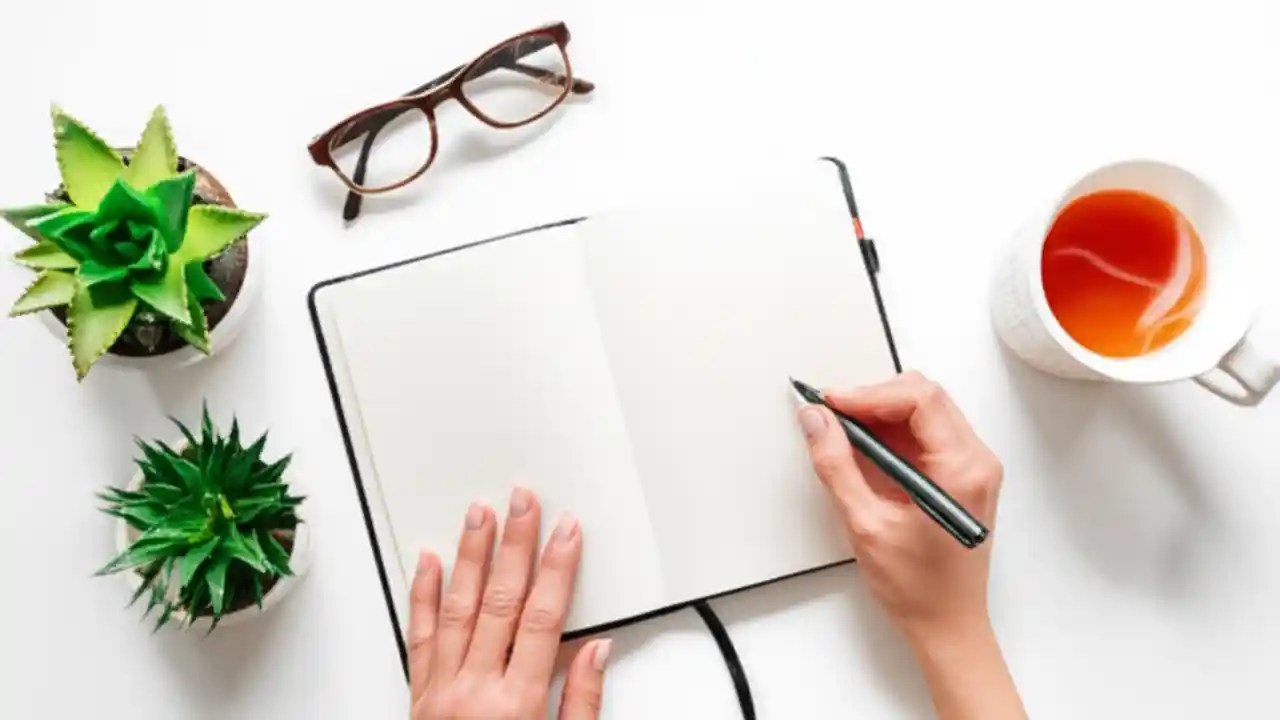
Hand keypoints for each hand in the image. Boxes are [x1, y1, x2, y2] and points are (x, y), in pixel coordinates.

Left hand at [409, 488, 611, 719]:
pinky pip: (420, 637)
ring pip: (458, 608)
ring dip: (471, 556)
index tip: (567, 533)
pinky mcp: (419, 697)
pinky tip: (429, 562)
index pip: (542, 619)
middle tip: (523, 502)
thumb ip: (582, 702)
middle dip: (516, 544)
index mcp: (517, 706)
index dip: (557, 569)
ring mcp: (441, 691)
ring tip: (480, 516)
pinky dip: (423, 595)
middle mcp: (474, 692)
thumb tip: (596, 651)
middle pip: (500, 601)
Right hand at [796, 371, 1002, 646]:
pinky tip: (863, 449)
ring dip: (880, 414)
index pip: (919, 400)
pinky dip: (891, 432)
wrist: (947, 625)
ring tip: (841, 432)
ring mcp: (971, 467)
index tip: (832, 403)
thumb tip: (817, 422)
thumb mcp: (866, 525)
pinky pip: (925, 435)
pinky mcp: (960, 475)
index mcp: (963, 471)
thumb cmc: (919, 589)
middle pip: (924, 397)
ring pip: (924, 411)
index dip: (869, 393)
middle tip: (832, 415)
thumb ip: (837, 466)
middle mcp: (976, 462)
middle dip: (873, 398)